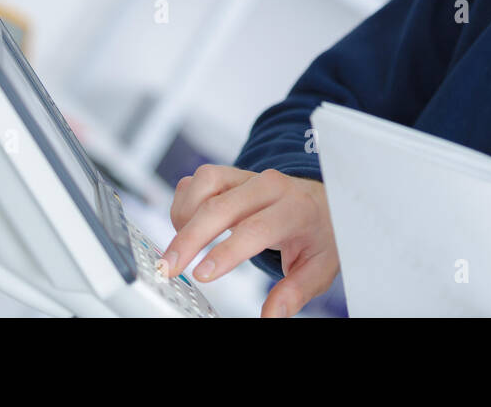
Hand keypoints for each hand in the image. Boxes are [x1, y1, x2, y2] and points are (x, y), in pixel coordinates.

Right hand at [161, 165, 339, 317]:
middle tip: (169, 268)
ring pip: (204, 183)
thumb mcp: (319, 267)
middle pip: (220, 206)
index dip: (225, 252)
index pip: (255, 228)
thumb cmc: (317, 233)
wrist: (320, 202)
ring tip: (181, 248)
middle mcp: (268, 187)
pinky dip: (183, 203)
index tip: (203, 274)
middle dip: (189, 238)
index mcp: (294, 209)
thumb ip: (295, 292)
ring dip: (184, 216)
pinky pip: (196, 181)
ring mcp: (247, 177)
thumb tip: (271, 315)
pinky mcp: (230, 175)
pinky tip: (186, 227)